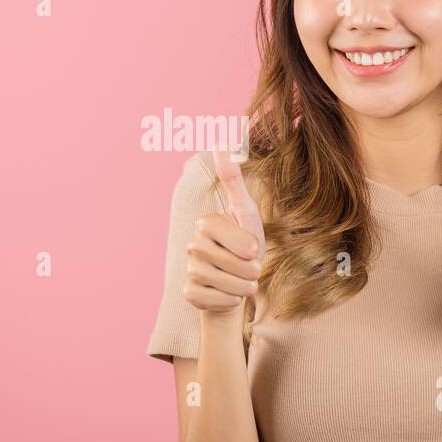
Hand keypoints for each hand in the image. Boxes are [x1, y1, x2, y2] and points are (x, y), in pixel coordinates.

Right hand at [181, 145, 265, 313]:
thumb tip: (220, 141)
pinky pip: (220, 300)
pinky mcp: (189, 293)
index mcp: (206, 223)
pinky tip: (225, 293)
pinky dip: (231, 300)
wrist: (234, 283)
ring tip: (240, 280)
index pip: (243, 243)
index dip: (253, 249)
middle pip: (238, 264)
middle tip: (247, 266)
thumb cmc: (244, 246)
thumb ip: (234, 180)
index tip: (250, 248)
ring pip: (230, 284)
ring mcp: (188, 269)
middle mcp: (192, 244)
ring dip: (244, 286)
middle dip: (251, 270)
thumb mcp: (246, 212)